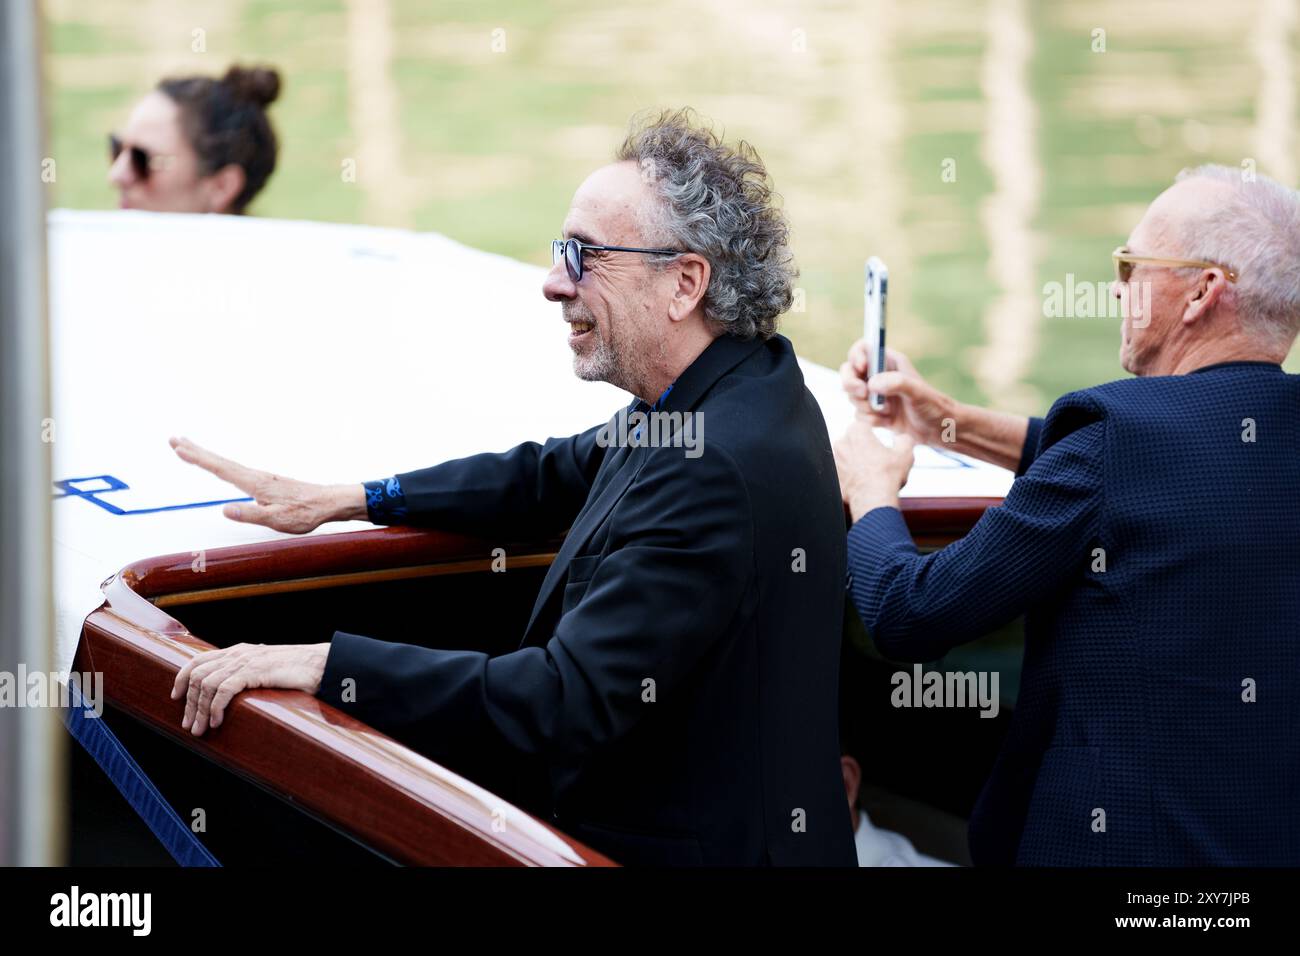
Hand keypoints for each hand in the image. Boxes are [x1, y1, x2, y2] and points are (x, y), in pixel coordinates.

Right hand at [169, 436, 362, 532]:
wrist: (327, 503)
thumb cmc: (304, 513)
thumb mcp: (277, 520)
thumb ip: (251, 514)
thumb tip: (223, 509)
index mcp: (254, 484)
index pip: (220, 469)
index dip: (198, 459)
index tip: (179, 448)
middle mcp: (255, 476)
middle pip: (219, 461)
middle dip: (195, 451)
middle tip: (173, 439)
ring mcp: (260, 477)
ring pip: (226, 464)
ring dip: (205, 455)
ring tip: (188, 447)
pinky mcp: (265, 482)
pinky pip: (235, 469)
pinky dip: (220, 464)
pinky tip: (219, 466)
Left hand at [170, 642, 329, 735]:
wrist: (321, 665)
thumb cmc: (298, 672)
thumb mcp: (267, 670)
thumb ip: (250, 675)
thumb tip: (235, 694)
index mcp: (239, 651)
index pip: (199, 660)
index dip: (182, 678)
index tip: (176, 697)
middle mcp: (238, 653)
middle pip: (198, 675)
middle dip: (189, 703)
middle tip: (189, 725)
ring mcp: (245, 661)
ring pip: (207, 684)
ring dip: (199, 710)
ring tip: (201, 729)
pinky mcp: (254, 671)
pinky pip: (222, 690)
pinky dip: (214, 707)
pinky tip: (217, 721)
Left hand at [833, 419, 915, 521]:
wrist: (874, 500)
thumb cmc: (887, 475)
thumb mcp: (905, 453)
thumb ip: (904, 440)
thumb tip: (901, 439)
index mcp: (856, 432)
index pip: (863, 427)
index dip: (873, 435)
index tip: (879, 444)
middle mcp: (840, 444)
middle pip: (853, 442)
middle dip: (862, 448)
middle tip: (876, 459)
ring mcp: (834, 462)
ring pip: (846, 458)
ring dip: (855, 462)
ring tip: (870, 472)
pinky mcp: (833, 479)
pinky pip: (843, 475)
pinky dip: (850, 478)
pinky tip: (862, 483)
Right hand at [840, 343, 955, 445]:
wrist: (939, 430)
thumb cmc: (934, 406)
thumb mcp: (918, 392)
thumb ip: (897, 383)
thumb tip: (872, 383)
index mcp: (890, 362)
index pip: (863, 349)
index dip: (856, 356)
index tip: (861, 368)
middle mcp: (880, 376)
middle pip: (849, 373)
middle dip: (852, 385)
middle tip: (864, 394)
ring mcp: (876, 395)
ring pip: (852, 397)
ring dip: (865, 407)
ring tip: (887, 411)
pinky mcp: (874, 413)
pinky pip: (859, 415)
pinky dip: (870, 420)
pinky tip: (887, 422)